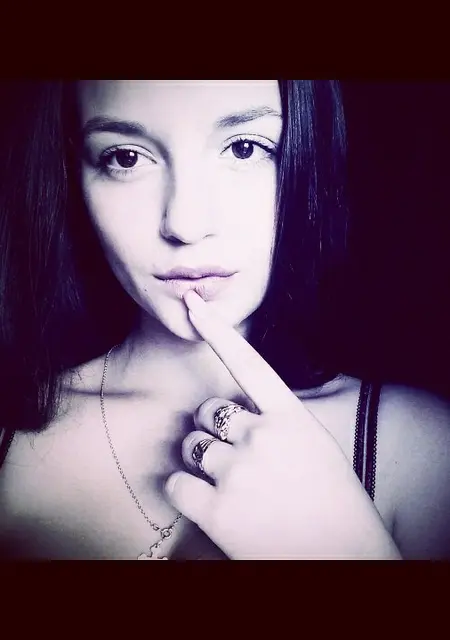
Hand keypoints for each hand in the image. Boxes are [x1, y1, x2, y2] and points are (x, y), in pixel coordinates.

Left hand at [165, 291, 400, 558]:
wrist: (343, 557)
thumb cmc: (334, 503)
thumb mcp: (314, 446)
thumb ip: (278, 423)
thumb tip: (241, 415)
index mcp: (289, 417)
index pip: (247, 363)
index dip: (217, 331)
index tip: (193, 303)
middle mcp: (260, 436)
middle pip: (208, 412)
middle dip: (213, 429)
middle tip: (233, 456)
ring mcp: (237, 470)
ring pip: (191, 445)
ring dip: (200, 458)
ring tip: (227, 483)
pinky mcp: (216, 509)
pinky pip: (177, 484)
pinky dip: (184, 491)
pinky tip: (207, 503)